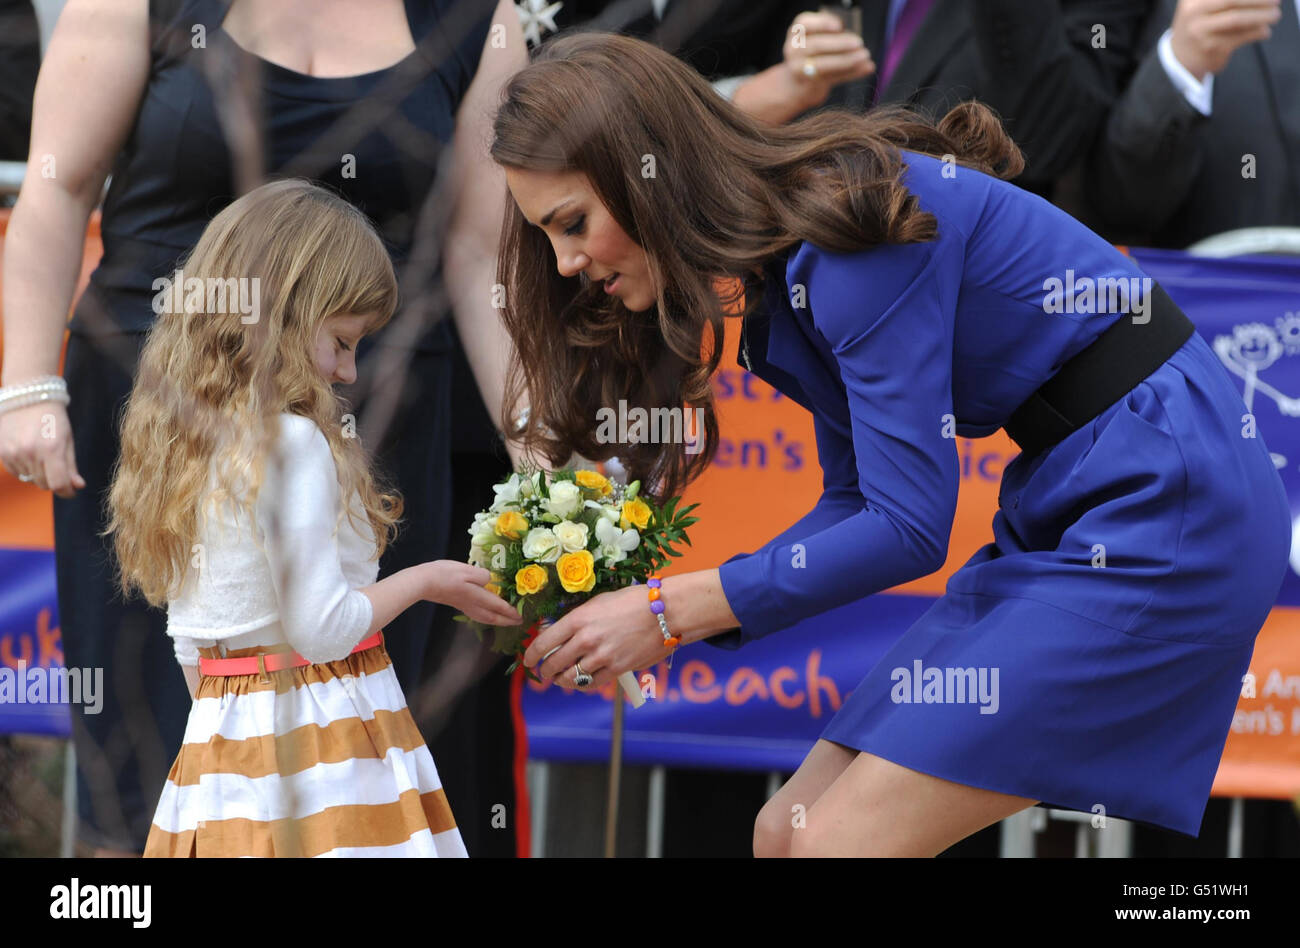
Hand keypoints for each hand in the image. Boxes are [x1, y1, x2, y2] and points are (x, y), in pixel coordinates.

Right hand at [0, 401, 83, 497]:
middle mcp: (29, 453)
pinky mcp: (1, 452)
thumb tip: (77, 486)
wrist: (27, 397)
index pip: (58, 484)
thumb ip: (71, 466)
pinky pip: (17, 472)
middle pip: (44, 484)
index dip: (67, 491)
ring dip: (40, 475)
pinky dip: (26, 470)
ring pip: (30, 480)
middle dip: (55, 482)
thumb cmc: (52, 419)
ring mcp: (13, 453)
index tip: (72, 490)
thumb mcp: (67, 440)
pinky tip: (30, 455)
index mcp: (51, 449)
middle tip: (59, 469)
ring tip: (43, 456)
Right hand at [425, 561, 522, 625]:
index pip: (499, 607)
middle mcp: (472, 605)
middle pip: (493, 617)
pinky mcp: (457, 604)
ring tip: (505, 621)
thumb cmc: (445, 574)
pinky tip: (485, 613)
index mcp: (477, 596)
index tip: (522, 616)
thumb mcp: (467, 570)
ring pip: (485, 618)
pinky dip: (487, 617)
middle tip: (518, 623)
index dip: (511, 612)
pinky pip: (478, 614)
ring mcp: (464, 606)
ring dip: (497, 621)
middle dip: (507, 621)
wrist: (423, 582)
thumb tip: (490, 580)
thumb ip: (483, 575)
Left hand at [523, 584, 669, 689]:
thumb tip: (561, 632)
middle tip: (543, 672)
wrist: (666, 612)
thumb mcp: (599, 602)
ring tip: (559, 680)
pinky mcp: (617, 669)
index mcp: (578, 619)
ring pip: (570, 677)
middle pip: (554, 663)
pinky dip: (582, 685)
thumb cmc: (634, 601)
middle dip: (545, 670)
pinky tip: (580, 682)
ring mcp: (601, 656)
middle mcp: (586, 639)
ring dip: (561, 681)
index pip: (544, 642)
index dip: (531, 655)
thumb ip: (578, 618)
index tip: (528, 660)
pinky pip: (591, 683)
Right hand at [782, 10, 874, 108]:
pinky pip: (832, 78)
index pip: (804, 23)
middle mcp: (794, 50)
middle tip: (859, 42)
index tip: (840, 26)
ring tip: (865, 56)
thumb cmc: (814, 55)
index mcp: (797, 32)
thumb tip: (857, 38)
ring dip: (847, 60)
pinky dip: (851, 73)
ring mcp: (799, 69)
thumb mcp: (819, 39)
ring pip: (823, 64)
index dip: (822, 23)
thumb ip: (835, 35)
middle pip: (816, 45)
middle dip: (840, 43)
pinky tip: (866, 68)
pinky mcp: (809, 85)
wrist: (797, 84)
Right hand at [1170, 0, 1280, 79]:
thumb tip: (1260, 0)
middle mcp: (1193, 12)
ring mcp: (1201, 32)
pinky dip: (1257, 32)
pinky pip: (1240, 37)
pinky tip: (1264, 31)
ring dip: (1261, 16)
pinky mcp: (1210, 48)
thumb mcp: (1202, 6)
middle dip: (1259, 0)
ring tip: (1274, 15)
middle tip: (1275, 2)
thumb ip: (1226, 2)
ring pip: (1238, 19)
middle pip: (1232, 0)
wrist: (1179, 59)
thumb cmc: (1199, 27)